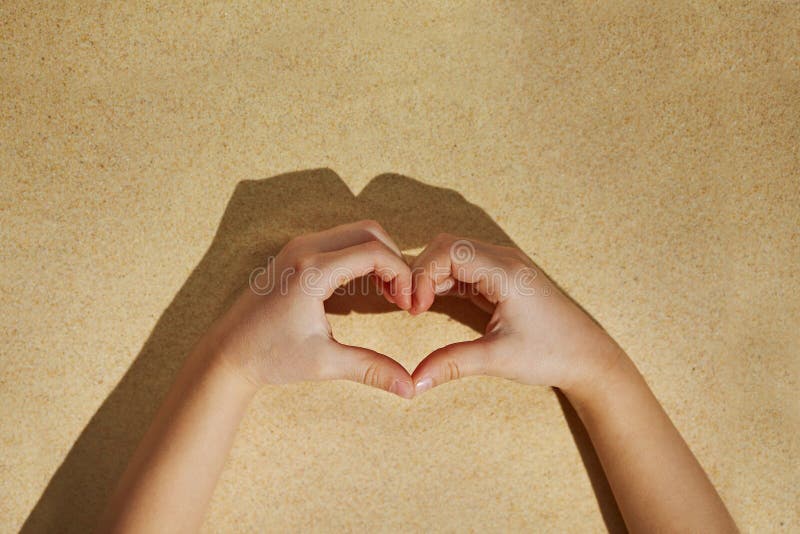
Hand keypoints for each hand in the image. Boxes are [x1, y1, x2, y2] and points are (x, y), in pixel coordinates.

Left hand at [203, 220, 414, 397]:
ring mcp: (298, 247)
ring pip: (356, 231)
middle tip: (402, 297)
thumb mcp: (325, 363)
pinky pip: (340, 240)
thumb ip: (371, 369)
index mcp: (312, 272)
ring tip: (389, 294)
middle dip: (395, 260)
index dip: (402, 275)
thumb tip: (410, 389)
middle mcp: (304, 249)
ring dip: (379, 256)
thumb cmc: (271, 357)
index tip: (408, 305)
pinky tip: (368, 287)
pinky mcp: (295, 252)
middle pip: (370, 231)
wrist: (228, 353)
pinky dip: (362, 255)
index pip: (374, 252)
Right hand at [409, 233, 623, 394]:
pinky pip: (463, 269)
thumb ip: (452, 364)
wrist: (588, 357)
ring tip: (418, 307)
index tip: (415, 307)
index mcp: (505, 272)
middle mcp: (504, 260)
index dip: (423, 274)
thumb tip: (414, 382)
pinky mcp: (500, 278)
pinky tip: (432, 304)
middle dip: (422, 272)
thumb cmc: (552, 354)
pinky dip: (443, 282)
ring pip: (452, 255)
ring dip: (431, 276)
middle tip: (412, 307)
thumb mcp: (498, 359)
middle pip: (446, 246)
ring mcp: (503, 266)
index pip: (448, 250)